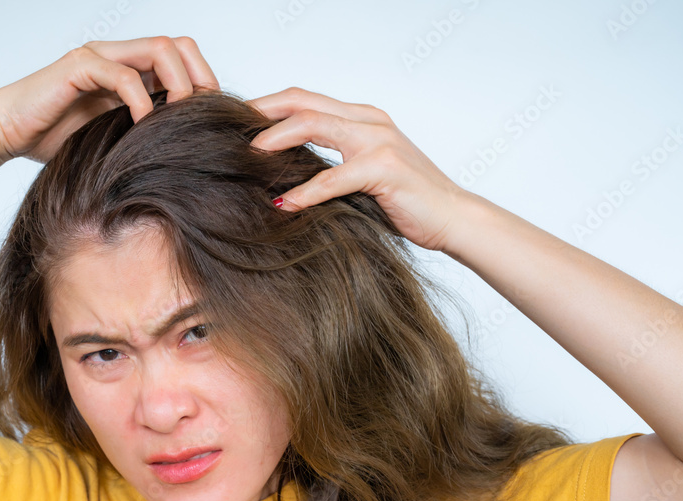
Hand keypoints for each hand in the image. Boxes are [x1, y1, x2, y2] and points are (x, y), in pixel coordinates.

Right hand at [0, 36, 219, 163]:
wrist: (7, 131)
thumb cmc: (56, 138)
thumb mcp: (115, 137)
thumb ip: (143, 133)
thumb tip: (186, 155)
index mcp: (130, 69)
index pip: (183, 57)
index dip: (204, 83)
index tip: (212, 120)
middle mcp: (119, 56)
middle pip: (179, 45)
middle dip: (199, 79)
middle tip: (200, 118)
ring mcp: (100, 57)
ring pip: (159, 49)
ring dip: (178, 85)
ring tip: (175, 120)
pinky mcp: (78, 67)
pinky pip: (122, 75)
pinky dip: (140, 100)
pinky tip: (141, 126)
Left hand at [247, 87, 477, 252]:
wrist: (454, 219)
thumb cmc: (407, 202)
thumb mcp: (362, 176)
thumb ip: (331, 164)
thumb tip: (283, 176)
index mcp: (361, 118)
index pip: (303, 99)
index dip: (266, 107)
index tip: (235, 125)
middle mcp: (368, 120)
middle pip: (301, 101)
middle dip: (260, 114)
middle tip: (228, 133)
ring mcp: (378, 140)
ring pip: (313, 124)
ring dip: (275, 140)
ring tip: (248, 158)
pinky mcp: (385, 168)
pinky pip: (334, 177)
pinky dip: (305, 192)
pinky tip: (284, 205)